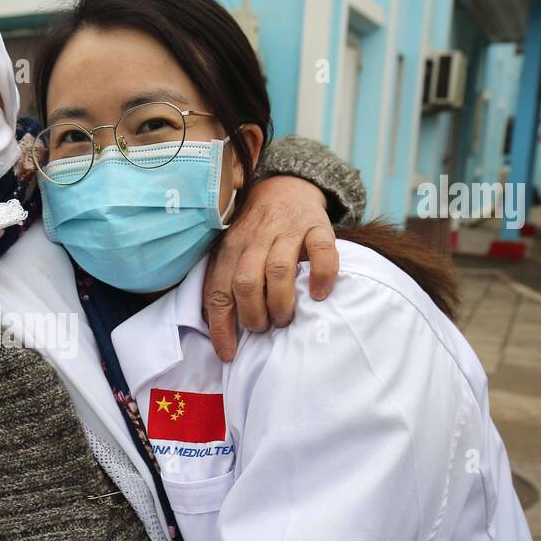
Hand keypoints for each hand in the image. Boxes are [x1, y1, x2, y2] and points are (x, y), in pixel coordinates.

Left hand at [204, 175, 338, 357]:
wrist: (285, 187)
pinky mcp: (317, 226)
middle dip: (253, 314)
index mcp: (229, 250)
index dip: (221, 326)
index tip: (229, 353)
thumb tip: (218, 331)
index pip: (218, 291)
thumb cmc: (256, 234)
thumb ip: (225, 285)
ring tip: (284, 318)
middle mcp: (255, 240)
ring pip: (278, 268)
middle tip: (263, 327)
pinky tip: (319, 294)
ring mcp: (287, 231)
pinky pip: (321, 250)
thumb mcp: (233, 254)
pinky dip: (322, 275)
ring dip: (280, 301)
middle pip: (246, 282)